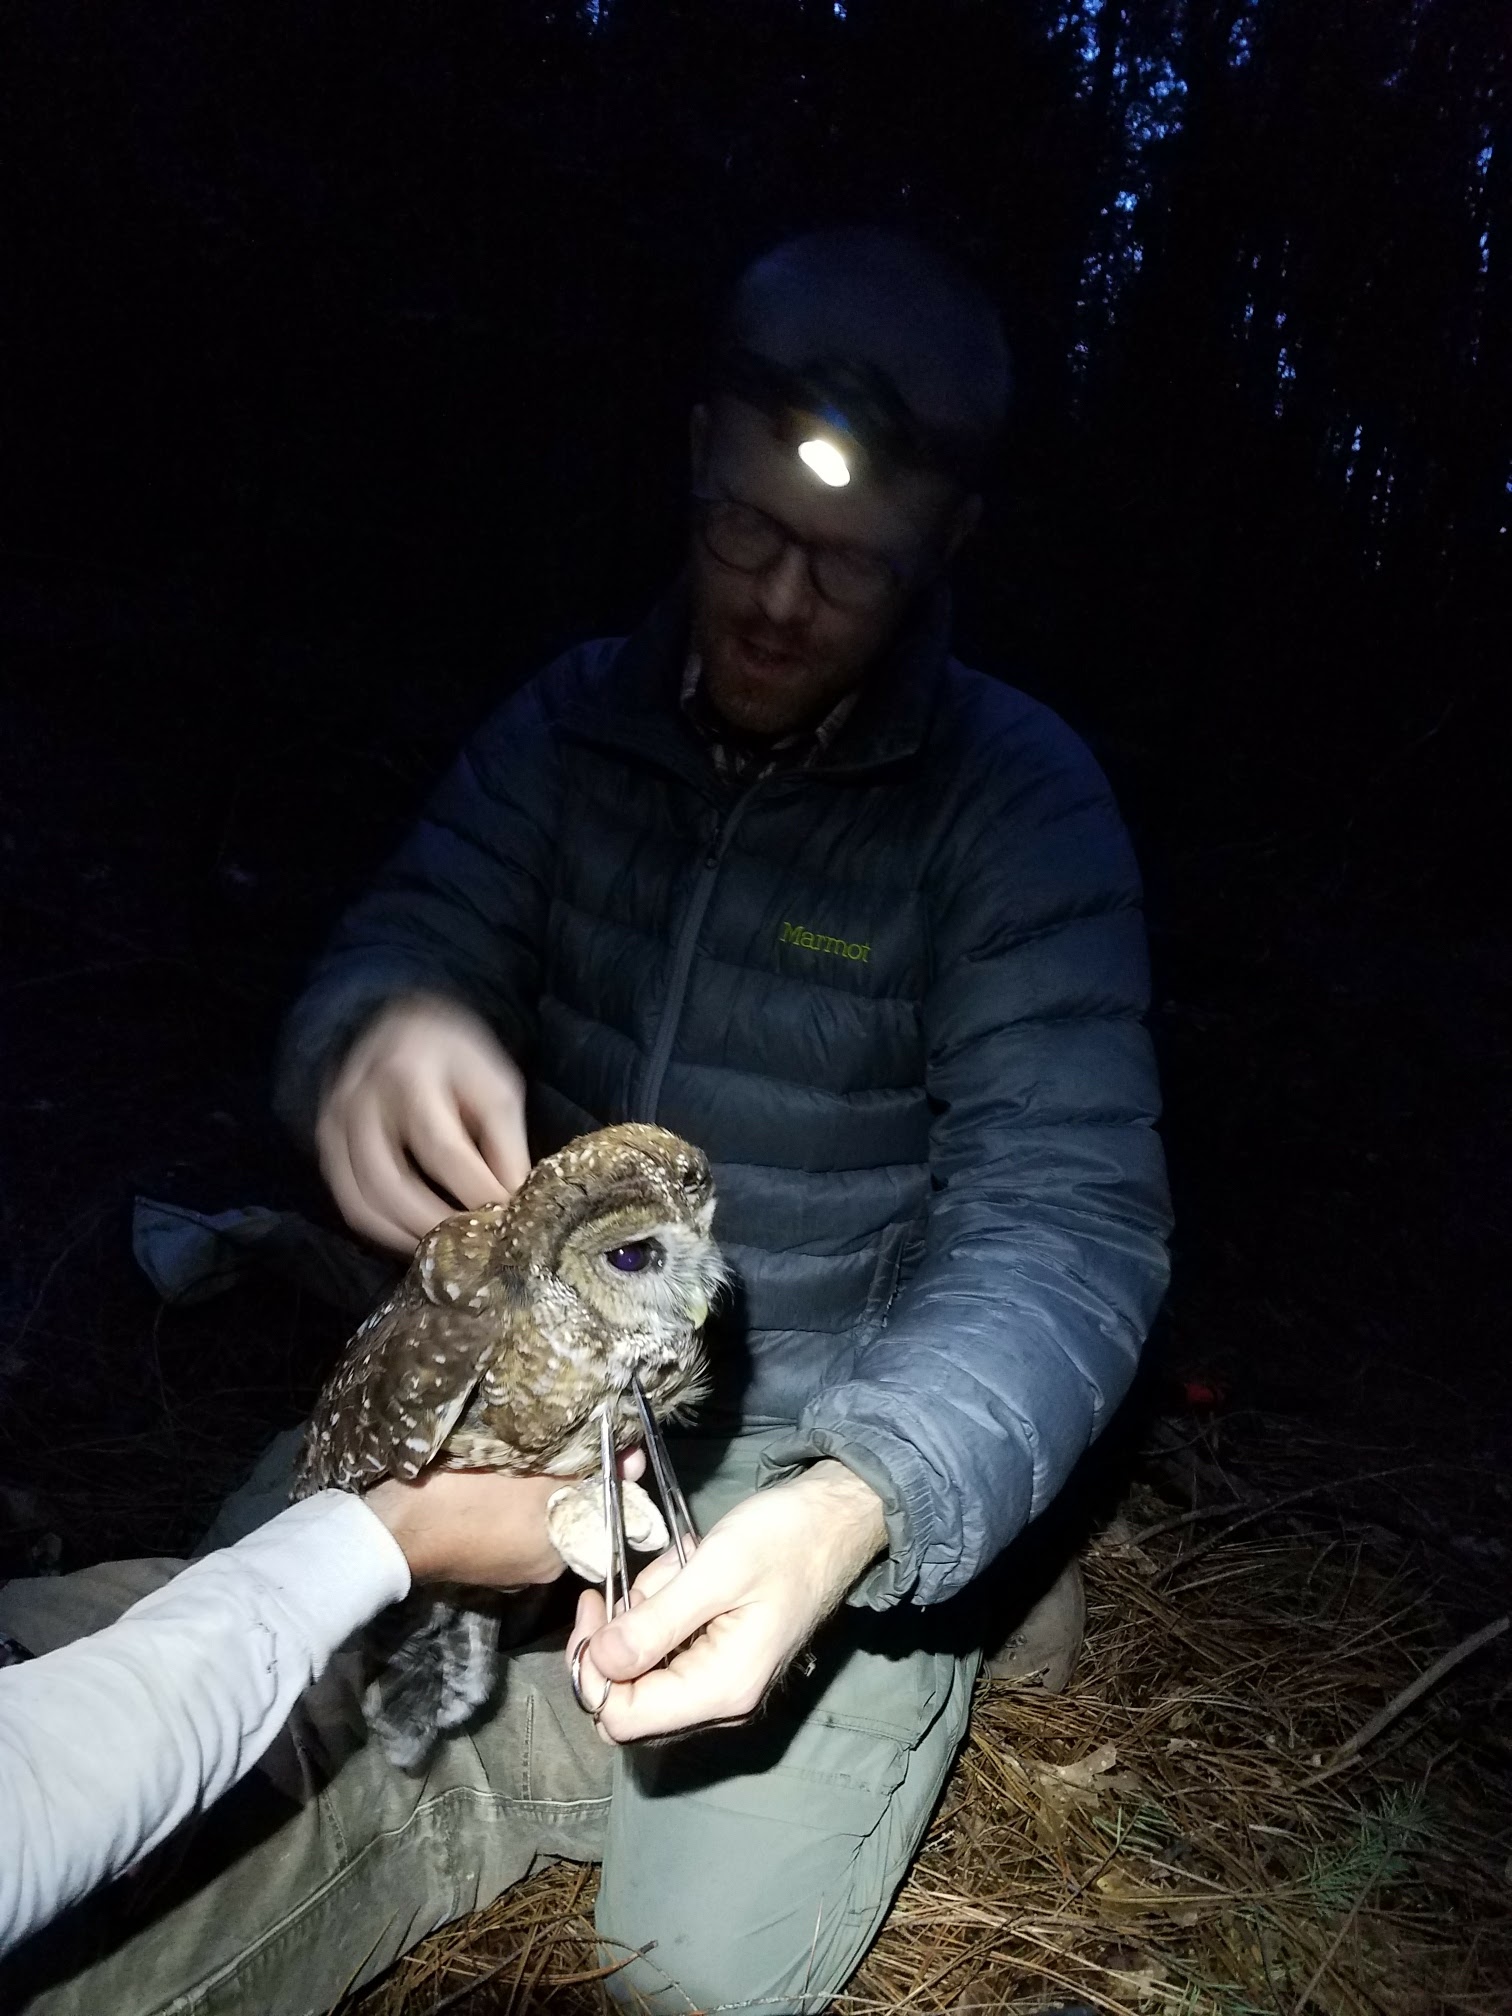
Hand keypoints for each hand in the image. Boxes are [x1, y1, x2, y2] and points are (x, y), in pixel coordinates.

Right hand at [316, 994, 529, 1250]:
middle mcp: (361, 1097)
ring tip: (446, 1250)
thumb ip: (505, 1141)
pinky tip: (414, 1239)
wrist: (402, 1026)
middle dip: (437, 1223)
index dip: (475, 1190)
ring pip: (363, 1199)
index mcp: (410, 1072)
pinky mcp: (326, 1142)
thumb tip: (510, 1198)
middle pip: (392, 1181)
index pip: (442, 1148)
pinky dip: (381, 1229)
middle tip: (474, 1245)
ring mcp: (335, 1122)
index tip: (506, 1218)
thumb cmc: (456, 1057)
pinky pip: (348, 1201)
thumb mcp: (495, 1084)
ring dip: (406, 1235)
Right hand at [367, 1449, 645, 1586]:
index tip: (618, 1441)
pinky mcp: (476, 1555)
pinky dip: (514, 1494)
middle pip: (574, 1512)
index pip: (607, 1513)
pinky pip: (509, 1519)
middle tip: (579, 1431)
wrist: (391, 1527)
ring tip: (541, 1440)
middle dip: (578, 1474)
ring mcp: (505, 1565)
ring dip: (543, 1482)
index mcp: (560, 1557)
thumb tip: (633, 1461)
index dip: (614, 1474)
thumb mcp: (534, 1476)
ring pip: (540, 1515)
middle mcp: (539, 1570)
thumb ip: (585, 1470)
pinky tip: (506, 1464)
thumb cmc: (468, 1497)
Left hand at [567, 1460, 886, 1741]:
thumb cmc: (784, 1539)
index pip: (621, 1718)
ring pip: (645, 1671)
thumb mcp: (714, 1571)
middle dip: (613, 1642)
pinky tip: (684, 1571)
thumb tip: (597, 1663)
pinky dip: (663, 1611)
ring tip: (674, 1567)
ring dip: (642, 1617)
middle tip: (619, 1585)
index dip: (592, 1671)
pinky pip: (669, 1649)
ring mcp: (723, 1681)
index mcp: (720, 1688)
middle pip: (629, 1702)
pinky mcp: (723, 1657)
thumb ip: (655, 1623)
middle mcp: (719, 1700)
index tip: (593, 1604)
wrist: (838, 1519)